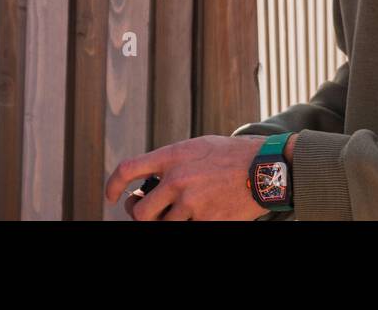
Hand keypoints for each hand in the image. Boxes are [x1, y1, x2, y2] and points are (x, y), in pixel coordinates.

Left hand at [104, 135, 272, 220]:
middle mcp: (178, 179)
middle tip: (150, 213)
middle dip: (141, 215)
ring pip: (162, 226)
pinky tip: (205, 214)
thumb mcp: (198, 147)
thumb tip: (146, 186)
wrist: (266, 167)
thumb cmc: (231, 156)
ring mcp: (191, 203)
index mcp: (173, 156)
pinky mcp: (206, 221)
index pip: (128, 170)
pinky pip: (187, 230)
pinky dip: (192, 224)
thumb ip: (171, 162)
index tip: (111, 196)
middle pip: (140, 211)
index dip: (113, 185)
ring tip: (182, 212)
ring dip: (168, 223)